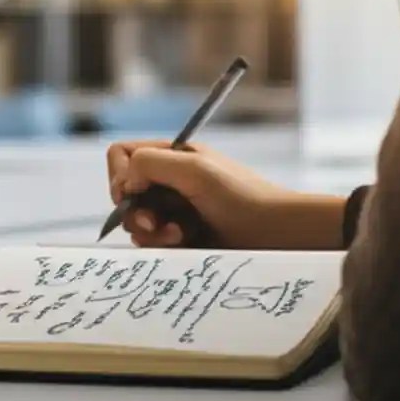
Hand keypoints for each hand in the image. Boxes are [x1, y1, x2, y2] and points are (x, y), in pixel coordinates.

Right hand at [105, 140, 345, 249]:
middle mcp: (168, 181)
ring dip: (151, 232)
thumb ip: (150, 163)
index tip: (133, 194)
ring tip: (178, 236)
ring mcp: (174, 211)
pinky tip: (186, 244)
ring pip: (136, 222)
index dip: (119, 175)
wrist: (280, 234)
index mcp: (172, 156)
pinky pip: (153, 243)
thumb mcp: (195, 169)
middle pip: (124, 193)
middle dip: (136, 212)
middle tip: (157, 224)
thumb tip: (124, 183)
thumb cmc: (243, 197)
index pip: (121, 155)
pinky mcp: (182, 238)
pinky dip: (162, 245)